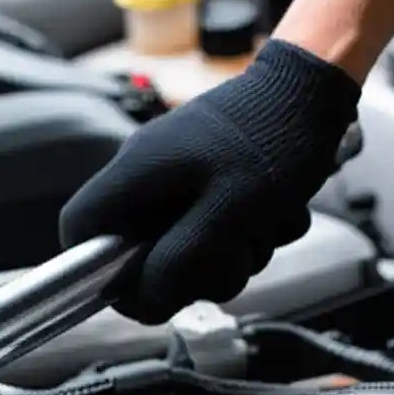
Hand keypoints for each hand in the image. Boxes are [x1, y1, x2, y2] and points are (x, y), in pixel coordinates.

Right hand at [59, 40, 360, 323]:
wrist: (314, 92)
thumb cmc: (273, 139)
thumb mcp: (228, 212)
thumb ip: (180, 261)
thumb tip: (144, 303)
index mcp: (137, 172)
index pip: (79, 226)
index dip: (95, 268)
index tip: (139, 288)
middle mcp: (149, 173)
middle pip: (140, 250)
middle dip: (190, 267)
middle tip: (229, 255)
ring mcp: (180, 176)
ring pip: (187, 247)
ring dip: (231, 253)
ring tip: (262, 226)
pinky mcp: (210, 179)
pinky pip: (217, 230)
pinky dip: (247, 232)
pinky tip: (272, 213)